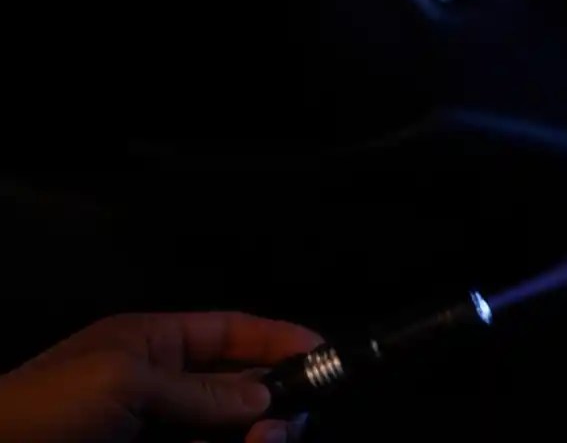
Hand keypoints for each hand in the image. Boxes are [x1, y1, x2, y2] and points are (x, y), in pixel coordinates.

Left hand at [0, 312, 322, 442]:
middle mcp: (160, 389)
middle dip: (275, 395)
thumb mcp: (124, 382)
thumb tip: (264, 398)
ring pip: (229, 431)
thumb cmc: (46, 411)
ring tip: (273, 437)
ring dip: (260, 434)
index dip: (275, 337)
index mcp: (149, 346)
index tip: (321, 352)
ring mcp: (156, 434)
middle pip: (238, 388)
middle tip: (301, 411)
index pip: (227, 332)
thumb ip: (200, 390)